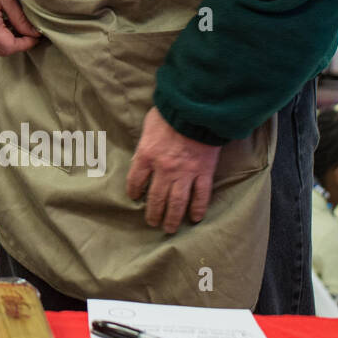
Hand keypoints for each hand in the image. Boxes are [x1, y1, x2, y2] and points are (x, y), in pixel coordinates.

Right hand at [0, 0, 40, 55]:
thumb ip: (20, 19)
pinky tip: (2, 25)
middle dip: (18, 45)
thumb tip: (34, 33)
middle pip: (1, 51)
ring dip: (6, 42)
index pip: (10, 46)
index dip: (26, 44)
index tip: (36, 36)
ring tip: (16, 28)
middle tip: (29, 34)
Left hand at [125, 106, 222, 233]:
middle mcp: (164, 169)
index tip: (135, 198)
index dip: (134, 191)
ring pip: (178, 202)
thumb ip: (144, 145)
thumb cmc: (169, 113)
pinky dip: (198, 208)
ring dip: (173, 217)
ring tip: (169, 228)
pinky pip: (201, 195)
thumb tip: (140, 158)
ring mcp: (185, 172)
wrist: (196, 109)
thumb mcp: (147, 127)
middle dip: (153, 213)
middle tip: (152, 222)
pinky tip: (195, 218)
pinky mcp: (204, 172)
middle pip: (156, 198)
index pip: (135, 181)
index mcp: (146, 156)